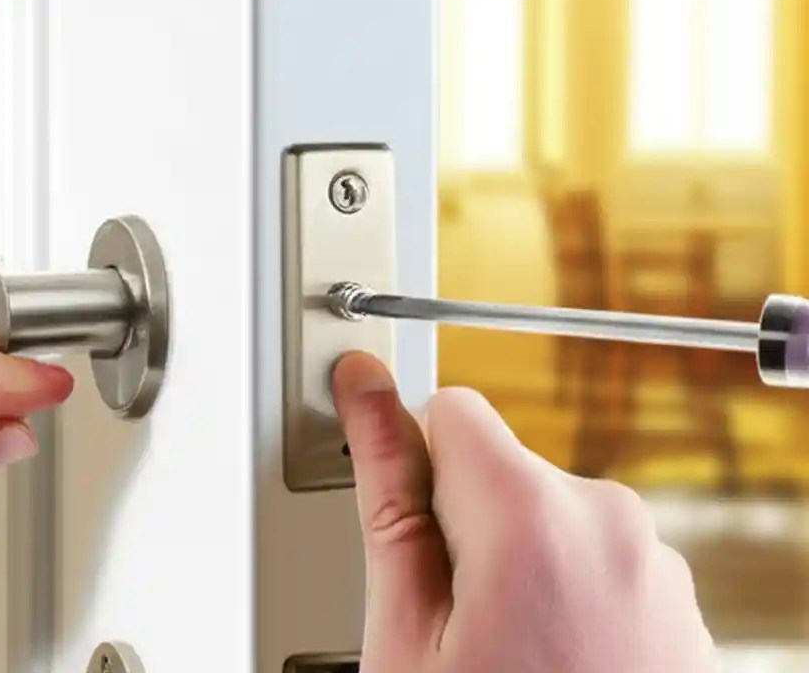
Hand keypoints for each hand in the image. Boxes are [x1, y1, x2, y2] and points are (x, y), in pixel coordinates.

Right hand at [331, 352, 716, 672]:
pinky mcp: (674, 599)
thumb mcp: (406, 636)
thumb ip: (387, 500)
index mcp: (533, 516)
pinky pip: (592, 556)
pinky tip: (545, 662)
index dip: (405, 458)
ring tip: (498, 655)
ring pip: (544, 513)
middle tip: (443, 624)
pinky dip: (561, 590)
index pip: (448, 409)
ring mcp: (653, 562)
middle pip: (497, 466)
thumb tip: (365, 394)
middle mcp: (609, 521)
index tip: (392, 502)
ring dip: (510, 561)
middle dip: (459, 523)